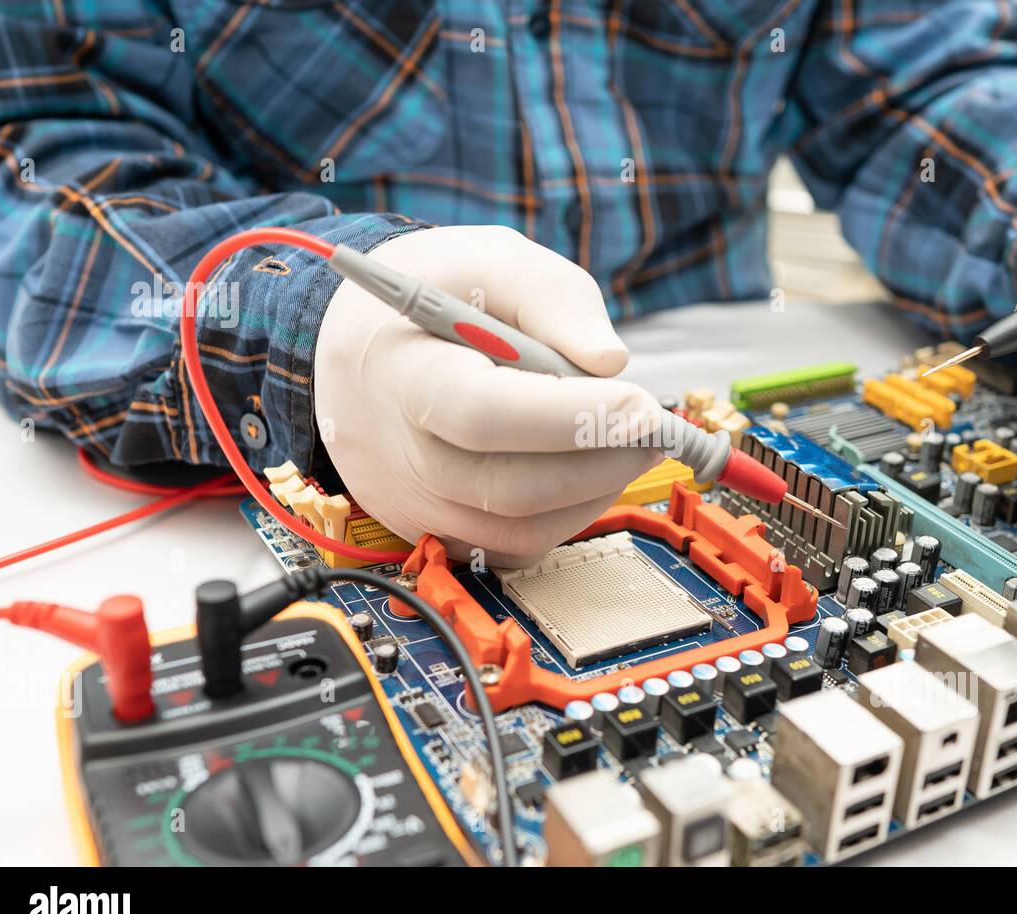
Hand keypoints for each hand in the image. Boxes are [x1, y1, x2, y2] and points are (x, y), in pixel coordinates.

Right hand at [314, 226, 661, 566]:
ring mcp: (416, 503)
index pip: (484, 414)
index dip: (570, 418)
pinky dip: (564, 519)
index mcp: (405, 374)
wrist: (362, 344)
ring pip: (519, 530)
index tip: (639, 405)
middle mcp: (402, 453)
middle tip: (654, 427)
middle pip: (509, 487)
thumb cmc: (436, 296)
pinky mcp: (437, 530)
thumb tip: (610, 360)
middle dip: (601, 461)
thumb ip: (552, 299)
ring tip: (627, 445)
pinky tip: (585, 473)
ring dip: (593, 493)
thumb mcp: (492, 260)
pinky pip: (513, 549)